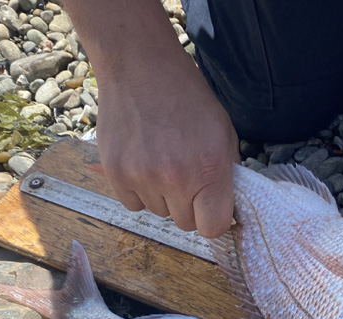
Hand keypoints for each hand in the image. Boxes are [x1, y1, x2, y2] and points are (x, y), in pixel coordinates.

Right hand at [96, 56, 239, 237]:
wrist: (141, 66)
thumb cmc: (188, 98)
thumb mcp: (223, 133)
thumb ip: (226, 175)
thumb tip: (226, 208)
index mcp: (210, 169)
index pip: (213, 228)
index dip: (213, 219)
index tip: (211, 207)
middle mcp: (176, 179)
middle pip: (184, 223)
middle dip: (188, 205)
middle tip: (185, 175)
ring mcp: (143, 177)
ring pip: (158, 213)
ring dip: (162, 196)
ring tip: (162, 161)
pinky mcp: (116, 174)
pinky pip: (132, 204)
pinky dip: (138, 191)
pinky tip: (143, 163)